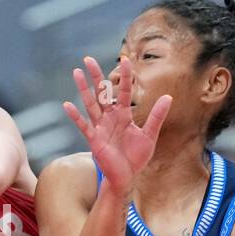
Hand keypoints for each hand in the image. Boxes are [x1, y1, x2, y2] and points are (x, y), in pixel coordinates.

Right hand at [63, 56, 170, 197]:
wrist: (126, 177)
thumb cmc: (136, 157)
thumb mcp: (150, 135)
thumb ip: (157, 116)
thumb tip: (168, 96)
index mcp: (123, 115)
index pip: (122, 91)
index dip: (124, 76)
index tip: (125, 59)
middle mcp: (110, 118)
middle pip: (101, 93)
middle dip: (96, 76)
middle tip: (88, 58)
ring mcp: (100, 127)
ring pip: (91, 104)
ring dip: (83, 89)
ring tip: (76, 73)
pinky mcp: (94, 139)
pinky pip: (83, 126)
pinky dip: (75, 116)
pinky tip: (67, 105)